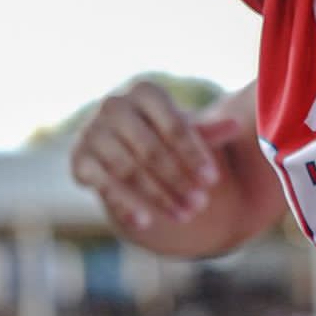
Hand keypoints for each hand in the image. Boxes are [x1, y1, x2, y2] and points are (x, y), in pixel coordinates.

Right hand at [69, 80, 241, 228]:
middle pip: (151, 150)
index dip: (194, 154)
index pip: (174, 125)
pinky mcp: (79, 158)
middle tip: (200, 205)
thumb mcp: (182, 129)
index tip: (213, 180)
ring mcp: (93, 130)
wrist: (117, 141)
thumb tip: (235, 125)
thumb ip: (206, 131)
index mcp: (145, 91)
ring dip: (157, 196)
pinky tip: (145, 223)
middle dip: (177, 180)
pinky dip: (124, 204)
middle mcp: (115, 105)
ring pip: (129, 170)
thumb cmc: (159, 132)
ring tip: (184, 215)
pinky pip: (103, 185)